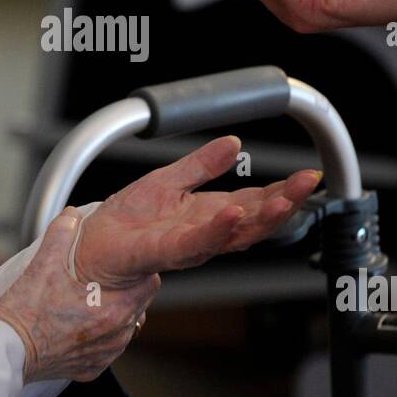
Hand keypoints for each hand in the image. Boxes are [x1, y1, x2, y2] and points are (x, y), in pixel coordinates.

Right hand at [0, 209, 159, 382]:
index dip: (140, 271)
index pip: (151, 285)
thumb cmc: (25, 313)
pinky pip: (107, 349)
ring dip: (114, 314)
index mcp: (113, 309)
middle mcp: (115, 337)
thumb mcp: (43, 265)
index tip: (124, 265)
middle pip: (139, 305)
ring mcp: (104, 356)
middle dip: (126, 291)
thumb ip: (61, 234)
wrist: (5, 353)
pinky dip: (100, 337)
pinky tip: (80, 325)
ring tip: (90, 301)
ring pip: (125, 328)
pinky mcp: (90, 369)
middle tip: (103, 279)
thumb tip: (72, 215)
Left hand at [75, 136, 322, 287]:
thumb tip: (234, 143)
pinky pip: (193, 243)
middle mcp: (202, 233)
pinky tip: (232, 214)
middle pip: (252, 221)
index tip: (307, 176)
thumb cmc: (124, 221)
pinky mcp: (160, 252)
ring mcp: (185, 245)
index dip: (281, 192)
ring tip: (283, 200)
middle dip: (284, 204)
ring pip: (231, 235)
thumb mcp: (166, 180)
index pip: (253, 203)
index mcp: (206, 215)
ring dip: (261, 219)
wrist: (87, 248)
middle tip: (309, 184)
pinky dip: (215, 230)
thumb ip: (200, 165)